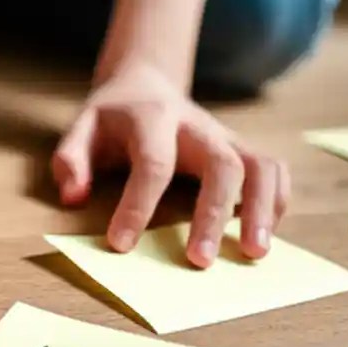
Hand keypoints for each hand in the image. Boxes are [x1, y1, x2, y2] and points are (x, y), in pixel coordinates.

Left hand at [52, 62, 289, 267]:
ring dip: (262, 210)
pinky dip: (276, 202)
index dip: (137, 205)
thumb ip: (71, 159)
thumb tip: (74, 197)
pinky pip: (273, 171)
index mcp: (153, 120)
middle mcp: (198, 127)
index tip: (121, 245)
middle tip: (200, 262)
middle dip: (213, 214)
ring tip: (254, 253)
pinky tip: (263, 237)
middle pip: (222, 164)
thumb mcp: (81, 128)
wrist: (146, 84)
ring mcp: (226, 137)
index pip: (152, 164)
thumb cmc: (112, 119)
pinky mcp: (242, 150)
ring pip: (260, 166)